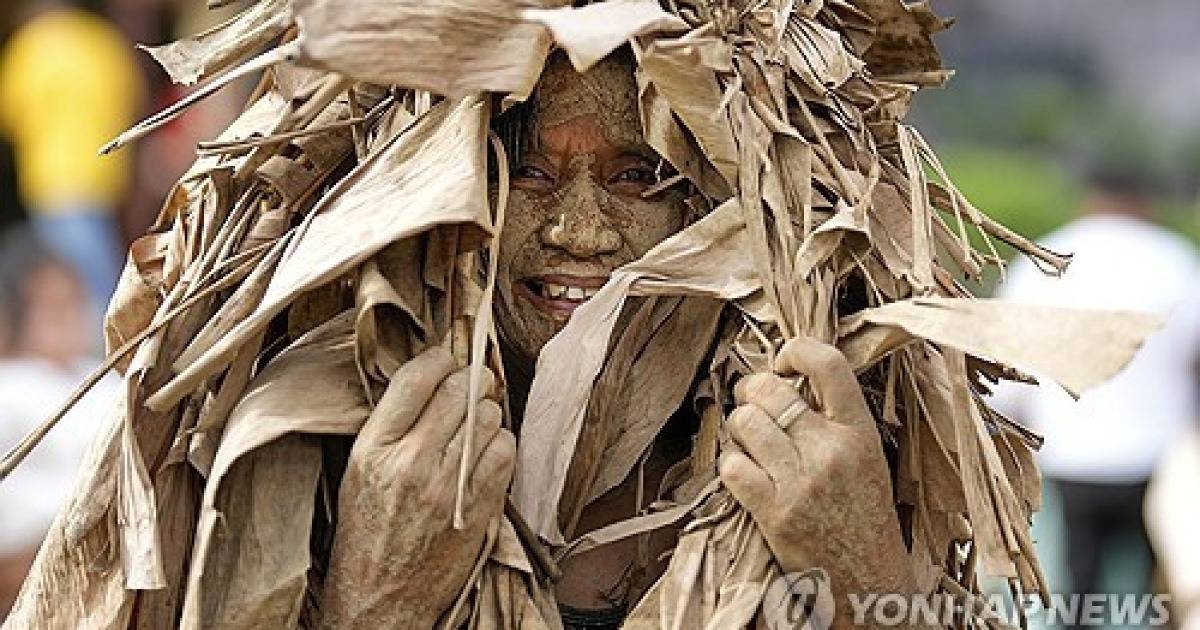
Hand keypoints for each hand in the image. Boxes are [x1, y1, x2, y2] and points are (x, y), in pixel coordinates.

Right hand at [322, 347, 514, 628]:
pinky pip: (505, 451)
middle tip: (472, 383)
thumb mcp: (359, 471)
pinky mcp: (478, 506)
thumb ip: (392, 425)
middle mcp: (411, 462)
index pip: (417, 377)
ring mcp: (448, 485)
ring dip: (487, 414)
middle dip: (471, 379)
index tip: (447, 359)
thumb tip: (432, 375)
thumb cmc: (367, 534)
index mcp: (373, 448)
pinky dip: (501, 445)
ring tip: (474, 426)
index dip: (440, 357)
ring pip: (488, 417)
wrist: (379, 600)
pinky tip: (486, 455)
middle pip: (460, 390)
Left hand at [718, 338, 917, 620]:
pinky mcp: (773, 512)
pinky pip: (731, 465)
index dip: (795, 350)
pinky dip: (729, 464)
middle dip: (751, 390)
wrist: (870, 582)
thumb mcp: (866, 456)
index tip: (783, 361)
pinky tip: (743, 472)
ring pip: (744, 422)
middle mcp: (831, 450)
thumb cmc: (863, 516)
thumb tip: (785, 376)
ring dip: (738, 427)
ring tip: (748, 440)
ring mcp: (801, 481)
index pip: (828, 364)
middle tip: (753, 402)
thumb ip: (833, 417)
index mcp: (859, 431)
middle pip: (770, 389)